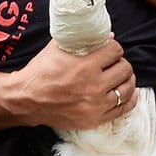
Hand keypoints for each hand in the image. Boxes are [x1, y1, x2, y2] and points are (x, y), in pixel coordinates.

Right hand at [7, 37, 137, 130]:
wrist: (26, 100)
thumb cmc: (41, 72)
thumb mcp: (57, 48)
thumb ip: (80, 40)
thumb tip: (107, 36)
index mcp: (85, 67)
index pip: (115, 51)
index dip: (114, 47)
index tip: (110, 49)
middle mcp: (93, 87)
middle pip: (124, 69)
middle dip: (121, 62)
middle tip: (114, 62)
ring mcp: (95, 105)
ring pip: (127, 89)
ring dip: (127, 79)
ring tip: (121, 76)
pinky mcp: (94, 119)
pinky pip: (123, 109)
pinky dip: (129, 99)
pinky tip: (127, 92)